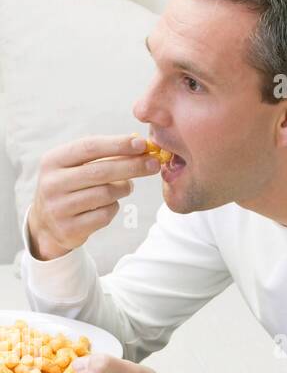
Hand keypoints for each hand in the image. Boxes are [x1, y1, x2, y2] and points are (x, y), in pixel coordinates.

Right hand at [27, 133, 161, 260]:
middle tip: (153, 163)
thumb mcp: (75, 167)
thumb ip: (102, 157)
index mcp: (53, 160)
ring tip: (128, 186)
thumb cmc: (70, 187)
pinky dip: (114, 207)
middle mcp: (53, 183)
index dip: (118, 144)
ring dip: (124, 188)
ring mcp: (59, 207)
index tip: (142, 144)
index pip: (89, 147)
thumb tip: (140, 147)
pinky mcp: (70, 229)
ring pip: (105, 194)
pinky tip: (111, 204)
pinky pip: (104, 215)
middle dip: (132, 166)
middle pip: (101, 171)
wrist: (48, 225)